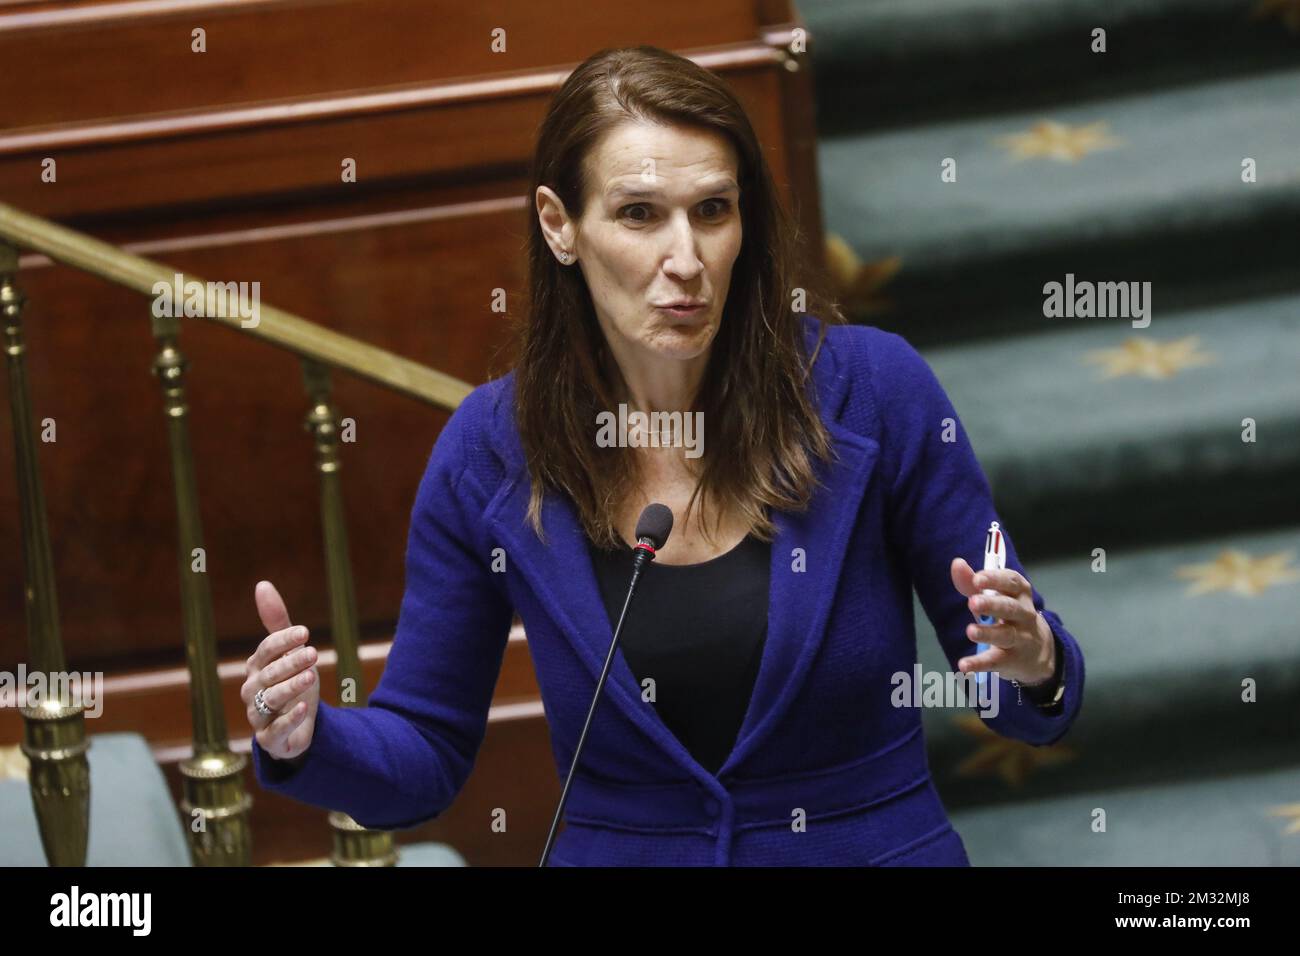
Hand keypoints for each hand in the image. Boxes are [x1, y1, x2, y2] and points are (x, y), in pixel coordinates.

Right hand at [242, 580, 319, 760]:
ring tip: (312, 675)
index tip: (305, 632)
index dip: (284, 640)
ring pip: (272, 699)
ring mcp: (258, 715)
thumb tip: (262, 584)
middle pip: (270, 673)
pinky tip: (305, 708)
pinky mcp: (268, 738)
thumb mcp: (289, 651)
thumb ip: (277, 622)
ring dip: (291, 686)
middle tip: (313, 653)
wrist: (296, 724)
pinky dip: (290, 719)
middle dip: (291, 663)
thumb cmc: (291, 681)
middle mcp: (252, 690)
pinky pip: (276, 729)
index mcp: (256, 666)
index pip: (266, 650)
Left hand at [949, 557, 1054, 685]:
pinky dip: (978, 664)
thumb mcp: (995, 597)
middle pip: (1009, 608)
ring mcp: (1020, 639)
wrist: (1038, 652)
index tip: (978, 578)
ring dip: (987, 633)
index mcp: (1020, 594)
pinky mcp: (1012, 660)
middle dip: (992, 604)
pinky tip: (963, 665)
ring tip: (970, 631)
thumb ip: (973, 582)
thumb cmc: (1009, 617)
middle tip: (972, 602)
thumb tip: (957, 563)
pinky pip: (994, 661)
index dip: (995, 579)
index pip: (1012, 582)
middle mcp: (1024, 615)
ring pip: (1005, 635)